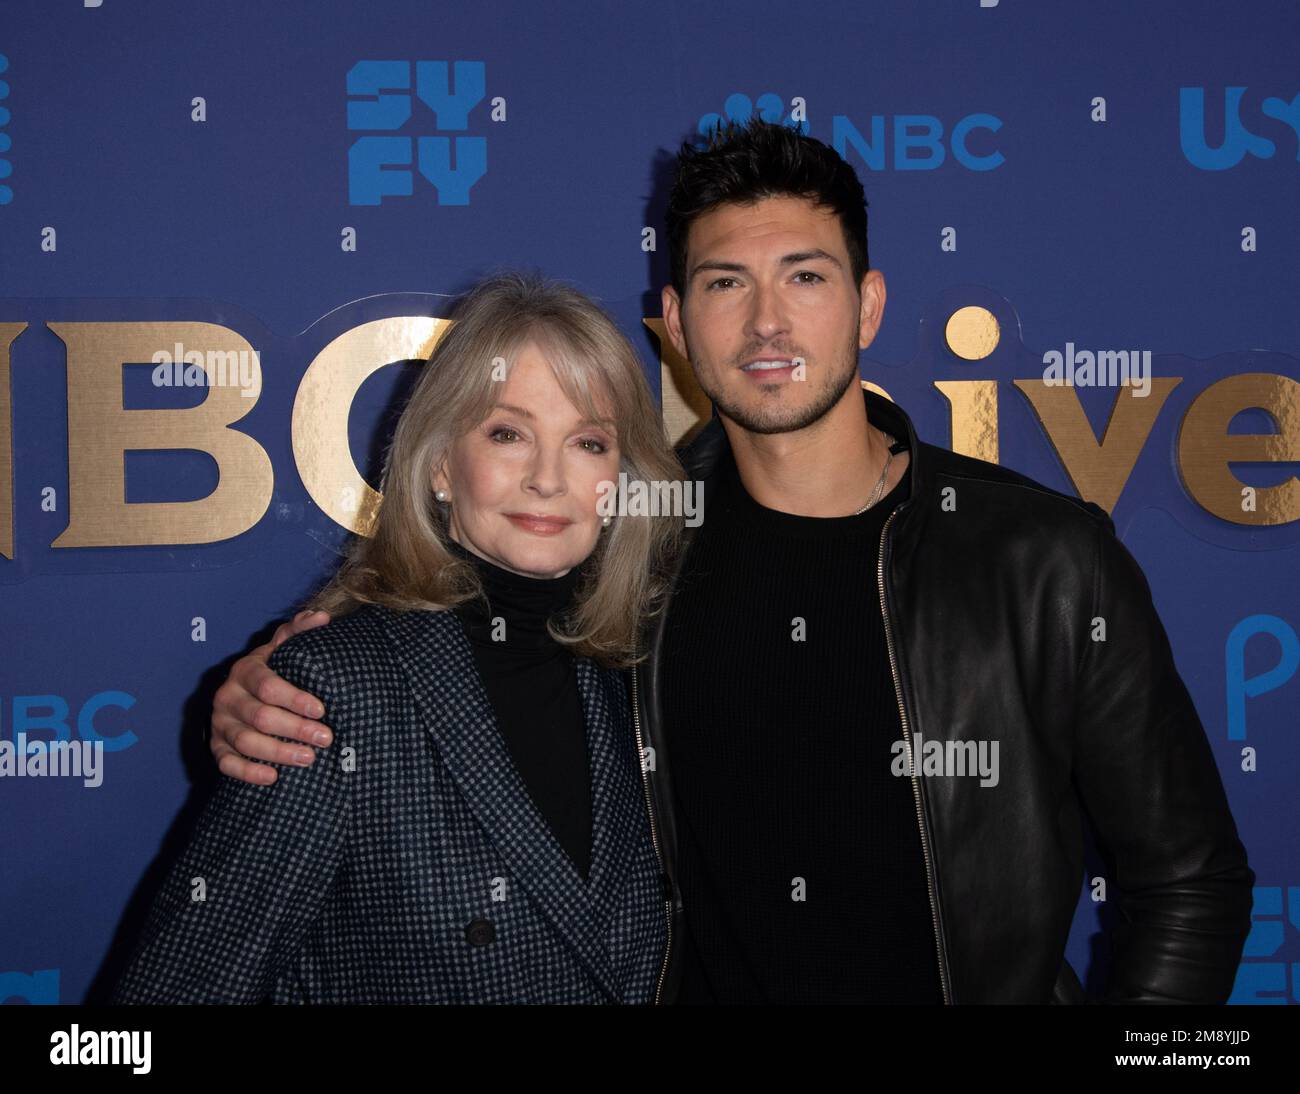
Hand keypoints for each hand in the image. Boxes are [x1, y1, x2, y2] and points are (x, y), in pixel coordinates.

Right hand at [210, 610, 332, 785]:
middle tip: (326, 738)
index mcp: (245, 670)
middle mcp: (227, 696)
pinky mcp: (216, 747)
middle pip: (260, 717)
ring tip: (309, 759)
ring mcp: (219, 724)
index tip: (322, 710)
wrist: (243, 693)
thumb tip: (321, 618)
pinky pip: (226, 764)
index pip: (267, 685)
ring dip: (279, 753)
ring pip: (246, 743)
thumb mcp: (283, 648)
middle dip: (295, 729)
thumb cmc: (273, 671)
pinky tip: (273, 778)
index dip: (294, 698)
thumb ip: (299, 632)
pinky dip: (248, 773)